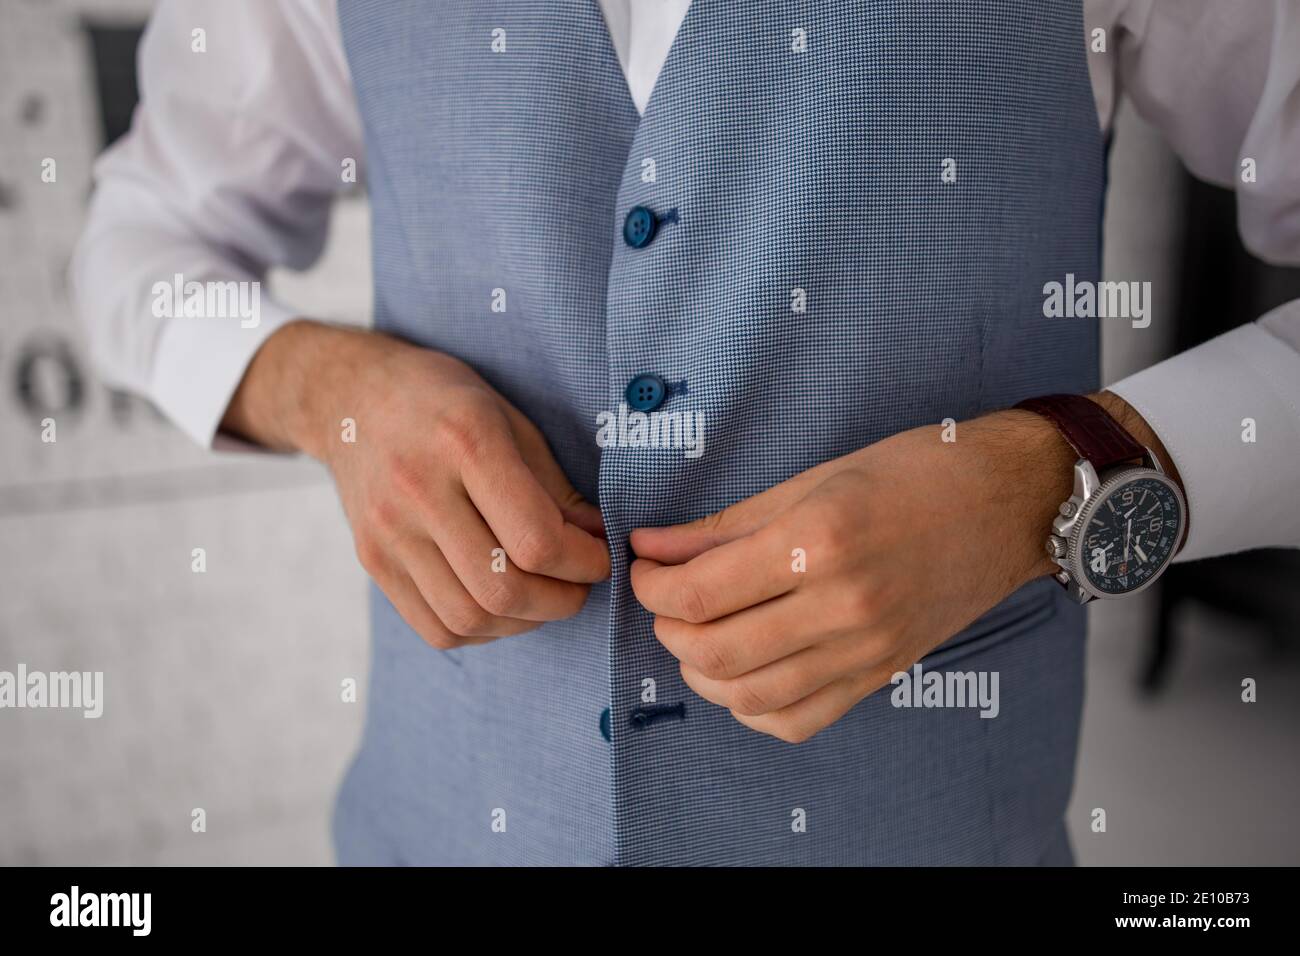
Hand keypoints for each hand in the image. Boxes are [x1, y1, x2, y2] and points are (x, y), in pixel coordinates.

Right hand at [224, 321, 609, 648]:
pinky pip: (434, 628)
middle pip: (502, 588)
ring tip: (544, 597)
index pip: (536, 538)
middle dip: (561, 600)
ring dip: (523, 622)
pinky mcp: (372, 560)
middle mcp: (418, 490)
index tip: (600, 557)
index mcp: (464, 442)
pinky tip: (501, 607)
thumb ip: (555, 486)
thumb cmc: (444, 403)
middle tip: (580, 585)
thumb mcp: (510, 420)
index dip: (584, 562)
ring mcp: (388, 531)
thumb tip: (597, 540)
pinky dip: (480, 631)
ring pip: (468, 618)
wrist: (352, 400)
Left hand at [630, 397, 1166, 742]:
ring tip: (697, 636)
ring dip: (701, 672)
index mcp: (819, 541)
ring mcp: (866, 650)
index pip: (700, 592)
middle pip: (714, 651)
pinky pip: (798, 721)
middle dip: (667, 630)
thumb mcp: (812, 478)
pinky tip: (743, 675)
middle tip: (665, 601)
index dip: (651, 587)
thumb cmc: (914, 472)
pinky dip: (754, 709)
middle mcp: (842, 604)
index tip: (644, 569)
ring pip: (749, 697)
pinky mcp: (882, 675)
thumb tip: (651, 545)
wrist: (1008, 501)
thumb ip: (723, 524)